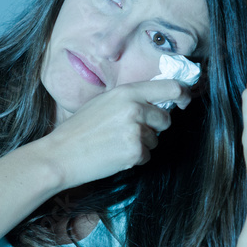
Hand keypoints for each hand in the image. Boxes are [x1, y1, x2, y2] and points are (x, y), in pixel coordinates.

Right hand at [38, 78, 190, 189]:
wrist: (61, 154)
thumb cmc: (78, 129)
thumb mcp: (103, 102)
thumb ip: (129, 99)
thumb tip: (155, 101)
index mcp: (126, 92)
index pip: (170, 87)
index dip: (183, 94)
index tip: (185, 100)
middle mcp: (134, 108)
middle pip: (165, 118)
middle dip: (154, 127)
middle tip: (129, 132)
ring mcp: (136, 131)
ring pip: (155, 139)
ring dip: (141, 144)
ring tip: (114, 144)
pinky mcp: (134, 152)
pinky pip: (146, 156)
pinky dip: (133, 159)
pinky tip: (114, 155)